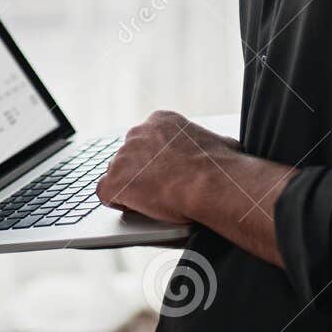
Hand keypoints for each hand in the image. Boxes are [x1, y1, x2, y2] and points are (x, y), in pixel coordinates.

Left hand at [95, 110, 234, 223]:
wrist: (212, 184)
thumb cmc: (223, 167)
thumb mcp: (220, 144)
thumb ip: (210, 144)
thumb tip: (224, 148)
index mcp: (161, 121)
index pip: (148, 139)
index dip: (154, 159)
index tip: (163, 172)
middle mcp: (138, 133)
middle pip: (129, 155)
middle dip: (139, 171)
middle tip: (155, 190)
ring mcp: (123, 157)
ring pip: (117, 174)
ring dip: (129, 187)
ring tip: (147, 203)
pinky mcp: (114, 181)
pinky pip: (106, 194)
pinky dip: (117, 203)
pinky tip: (132, 210)